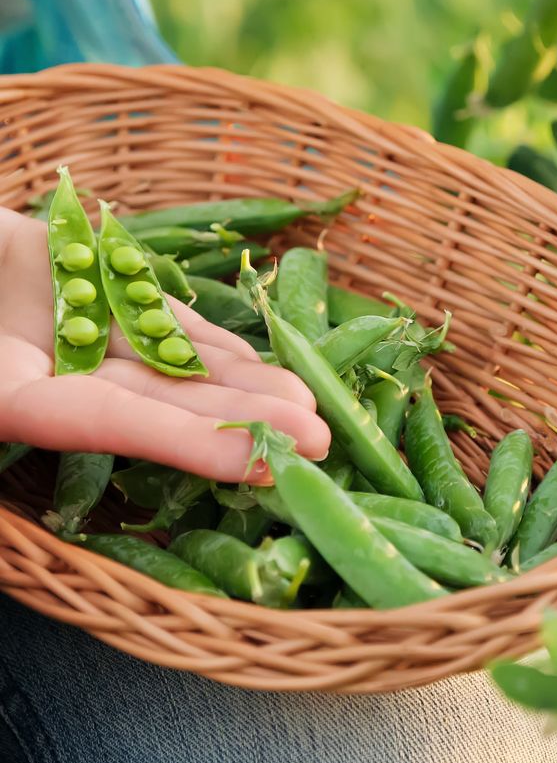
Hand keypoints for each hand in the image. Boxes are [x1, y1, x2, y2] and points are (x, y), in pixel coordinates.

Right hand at [0, 209, 328, 480]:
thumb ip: (19, 385)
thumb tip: (50, 396)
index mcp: (7, 395)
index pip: (103, 424)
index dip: (182, 443)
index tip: (258, 463)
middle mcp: (52, 377)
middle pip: (158, 406)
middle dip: (238, 427)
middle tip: (319, 445)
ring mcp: (80, 339)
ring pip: (176, 367)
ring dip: (244, 389)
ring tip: (315, 407)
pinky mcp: (100, 298)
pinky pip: (166, 324)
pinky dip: (217, 344)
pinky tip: (272, 364)